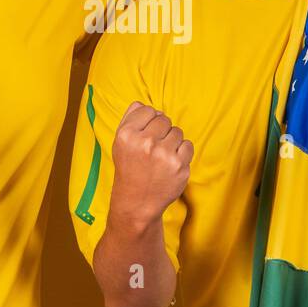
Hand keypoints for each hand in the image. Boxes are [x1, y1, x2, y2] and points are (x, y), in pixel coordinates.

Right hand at [111, 102, 192, 227]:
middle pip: (164, 119)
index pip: (148, 110)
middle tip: (153, 148)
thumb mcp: (119, 142)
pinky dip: (182, 153)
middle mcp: (145, 143)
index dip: (148, 121)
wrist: (137, 202)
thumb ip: (130, 118)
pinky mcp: (180, 166)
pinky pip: (188, 145)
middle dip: (161, 131)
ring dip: (172, 142)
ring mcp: (164, 155)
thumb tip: (144, 104)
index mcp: (127, 134)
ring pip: (177, 131)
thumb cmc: (129, 168)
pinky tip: (170, 163)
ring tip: (161, 157)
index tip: (145, 135)